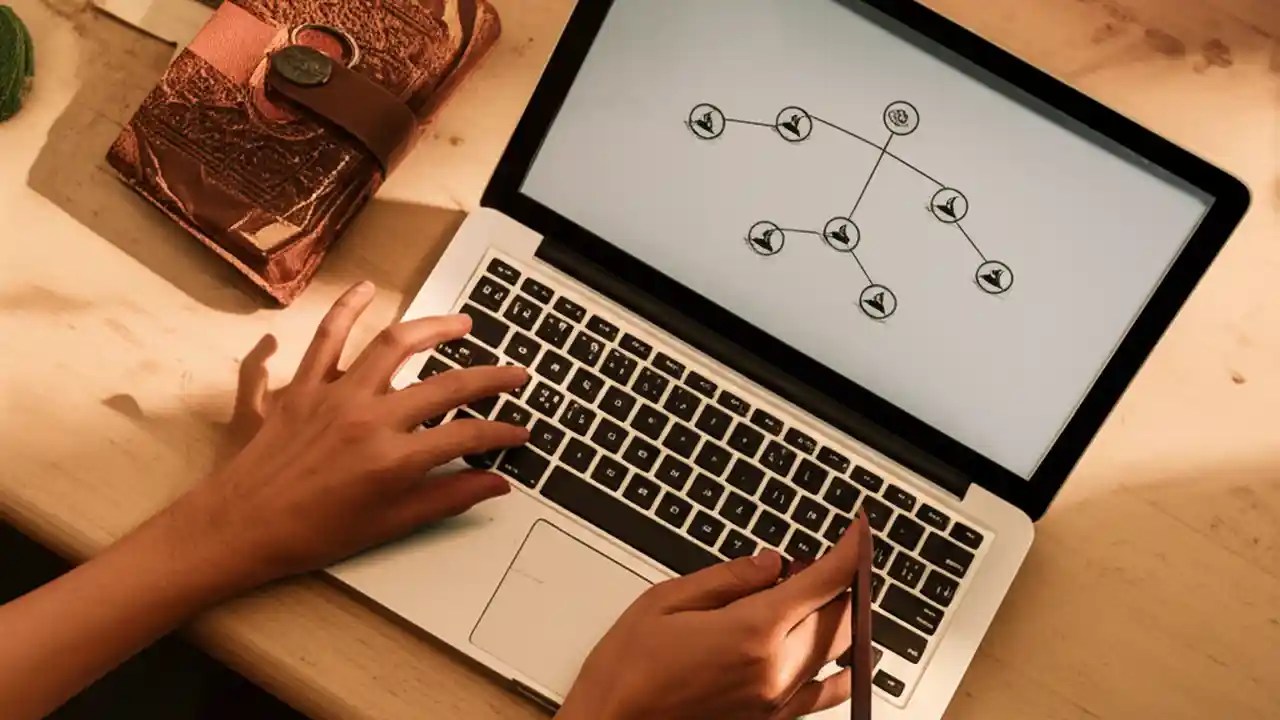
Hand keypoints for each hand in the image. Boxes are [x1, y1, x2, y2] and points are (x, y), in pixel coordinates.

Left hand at [152, 281, 529, 594]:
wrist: (239, 528)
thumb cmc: (311, 534)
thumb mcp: (389, 525)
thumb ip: (447, 499)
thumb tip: (494, 484)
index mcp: (393, 460)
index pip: (466, 437)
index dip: (501, 433)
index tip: (519, 431)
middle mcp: (369, 419)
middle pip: (446, 386)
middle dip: (490, 377)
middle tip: (515, 372)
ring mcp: (335, 396)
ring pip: (394, 345)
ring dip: (433, 328)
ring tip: (460, 323)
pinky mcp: (303, 387)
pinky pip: (326, 338)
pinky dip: (344, 309)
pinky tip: (365, 289)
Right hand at [558, 515, 866, 719]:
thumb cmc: (628, 668)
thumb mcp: (667, 601)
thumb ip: (729, 579)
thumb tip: (773, 563)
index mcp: (751, 632)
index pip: (824, 582)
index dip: (849, 550)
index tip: (858, 531)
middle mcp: (775, 669)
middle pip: (840, 615)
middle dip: (839, 581)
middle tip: (812, 561)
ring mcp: (777, 700)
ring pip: (839, 651)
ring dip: (839, 617)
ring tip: (814, 596)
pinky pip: (827, 694)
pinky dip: (843, 668)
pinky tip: (845, 656)